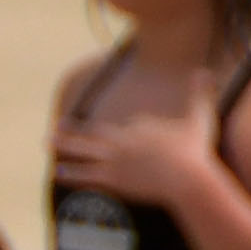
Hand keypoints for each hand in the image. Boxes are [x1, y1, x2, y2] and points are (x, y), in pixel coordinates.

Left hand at [51, 90, 216, 219]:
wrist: (187, 178)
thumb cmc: (194, 150)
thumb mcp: (199, 117)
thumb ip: (199, 94)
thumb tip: (204, 71)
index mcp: (139, 125)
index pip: (126, 126)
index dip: (129, 135)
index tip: (137, 145)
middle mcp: (122, 140)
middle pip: (93, 132)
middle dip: (74, 129)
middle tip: (57, 125)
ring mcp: (114, 159)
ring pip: (82, 150)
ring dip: (64, 146)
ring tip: (46, 142)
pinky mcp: (111, 179)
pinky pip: (86, 175)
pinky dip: (71, 172)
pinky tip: (57, 171)